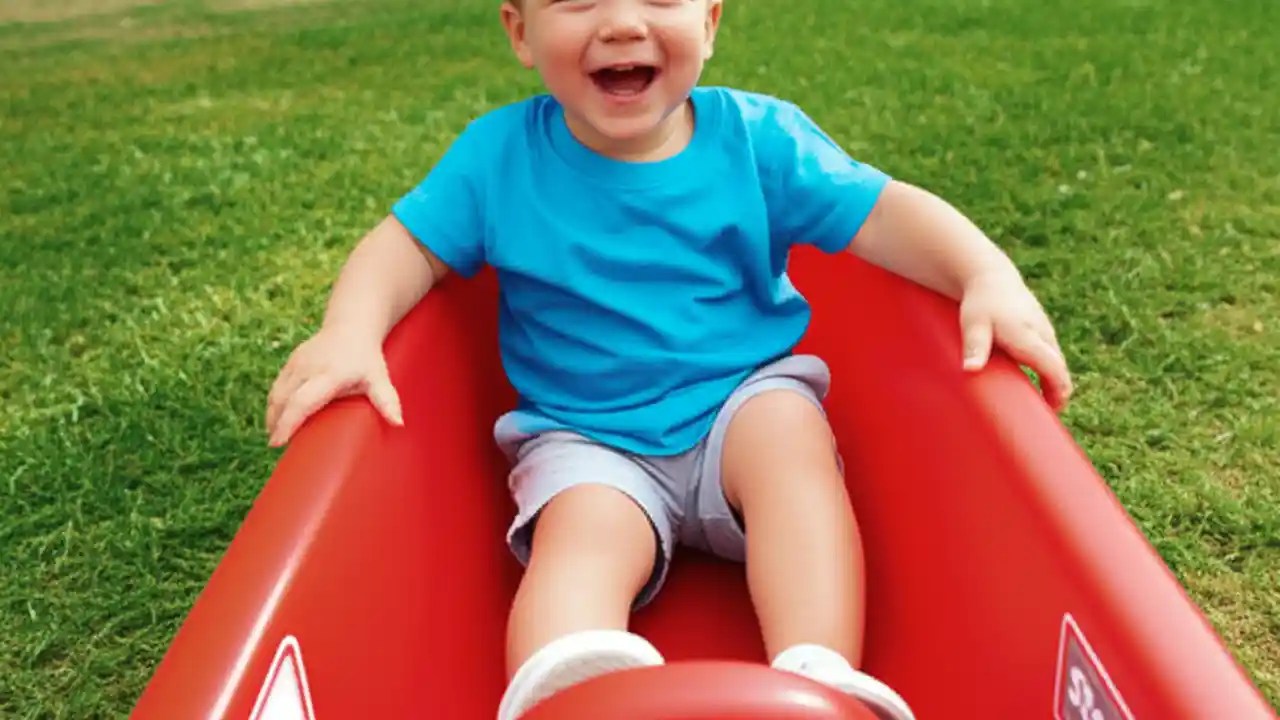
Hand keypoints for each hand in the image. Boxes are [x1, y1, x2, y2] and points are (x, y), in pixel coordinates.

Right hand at [265, 326, 403, 446]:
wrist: (352, 326)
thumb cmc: (367, 357)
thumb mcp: (379, 378)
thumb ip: (387, 400)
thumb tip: (398, 423)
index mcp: (329, 375)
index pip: (302, 402)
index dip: (289, 422)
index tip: (279, 442)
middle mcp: (308, 368)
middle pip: (283, 399)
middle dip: (276, 423)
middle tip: (276, 445)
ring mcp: (296, 364)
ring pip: (276, 393)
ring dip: (272, 415)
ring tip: (275, 436)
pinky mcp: (290, 362)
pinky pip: (277, 387)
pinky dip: (274, 404)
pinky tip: (276, 419)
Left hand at [959, 270, 1072, 411]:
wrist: (990, 278)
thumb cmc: (979, 303)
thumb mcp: (973, 324)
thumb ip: (974, 347)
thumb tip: (970, 370)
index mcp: (1029, 337)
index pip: (1053, 368)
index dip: (1058, 391)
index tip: (1053, 410)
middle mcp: (1042, 335)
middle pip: (1058, 368)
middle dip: (1056, 391)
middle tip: (1045, 414)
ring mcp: (1045, 331)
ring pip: (1055, 361)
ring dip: (1052, 382)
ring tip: (1041, 403)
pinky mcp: (1042, 330)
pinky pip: (1050, 355)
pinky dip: (1048, 371)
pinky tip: (1036, 384)